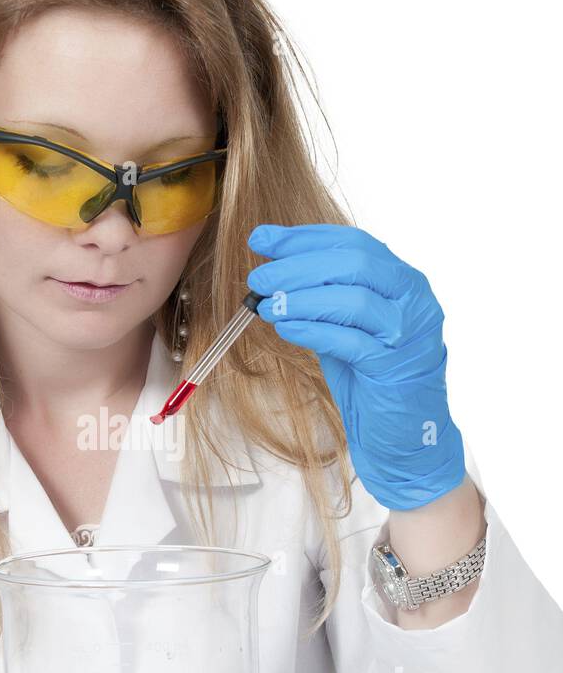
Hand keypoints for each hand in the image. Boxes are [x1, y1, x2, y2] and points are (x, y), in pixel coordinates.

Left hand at [246, 223, 465, 509]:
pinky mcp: (396, 368)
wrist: (404, 434)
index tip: (261, 238)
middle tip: (259, 276)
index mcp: (402, 280)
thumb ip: (319, 296)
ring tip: (267, 304)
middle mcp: (414, 298)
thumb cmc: (371, 377)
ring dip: (302, 298)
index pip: (353, 242)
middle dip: (298, 266)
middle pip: (354, 263)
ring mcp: (410, 333)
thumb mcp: (345, 326)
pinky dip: (313, 331)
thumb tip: (271, 267)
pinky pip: (351, 342)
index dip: (304, 238)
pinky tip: (286, 329)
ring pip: (354, 300)